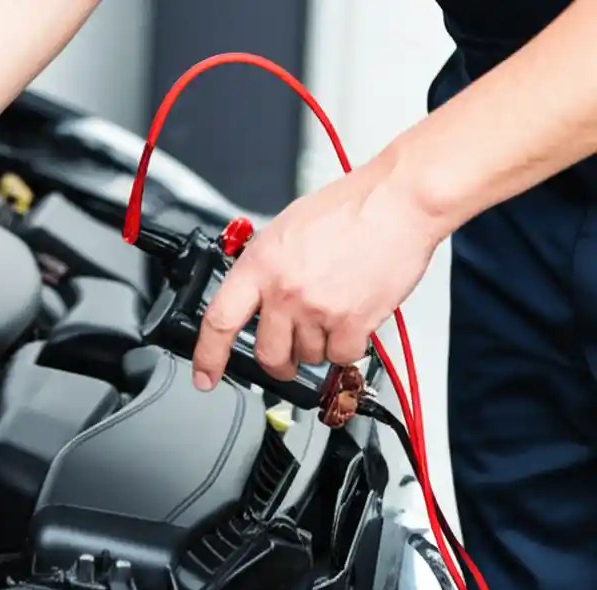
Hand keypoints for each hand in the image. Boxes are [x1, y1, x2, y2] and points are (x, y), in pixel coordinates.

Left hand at [192, 155, 444, 390]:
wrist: (397, 202)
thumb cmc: (348, 208)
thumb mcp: (286, 229)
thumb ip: (266, 266)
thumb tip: (256, 295)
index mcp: (260, 265)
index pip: (220, 321)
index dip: (208, 356)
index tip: (204, 376)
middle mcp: (284, 291)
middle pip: (267, 353)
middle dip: (277, 363)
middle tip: (285, 359)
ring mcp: (318, 309)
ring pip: (308, 357)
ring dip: (318, 347)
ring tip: (332, 315)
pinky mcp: (353, 321)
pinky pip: (342, 356)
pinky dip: (347, 347)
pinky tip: (352, 322)